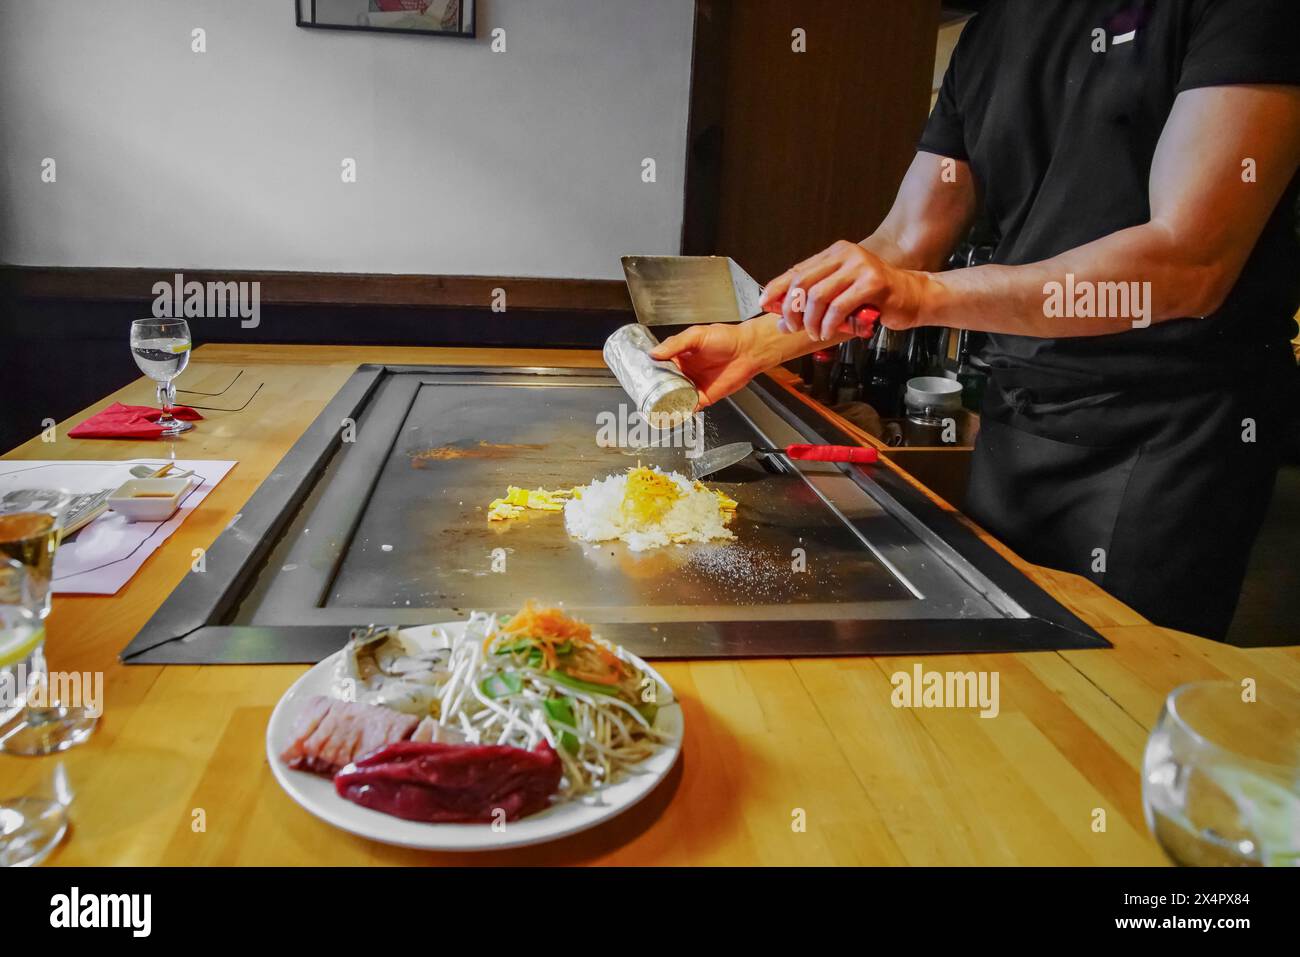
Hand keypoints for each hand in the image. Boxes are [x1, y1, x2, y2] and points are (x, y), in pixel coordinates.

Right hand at [649, 321, 779, 407]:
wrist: (748, 351)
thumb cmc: (725, 338)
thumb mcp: (696, 335)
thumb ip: (675, 344)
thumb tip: (654, 353)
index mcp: (680, 356)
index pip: (659, 366)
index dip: (648, 371)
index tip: (637, 375)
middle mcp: (685, 372)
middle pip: (664, 384)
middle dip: (653, 390)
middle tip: (642, 394)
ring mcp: (694, 386)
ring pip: (674, 397)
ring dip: (664, 403)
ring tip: (651, 407)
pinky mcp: (704, 397)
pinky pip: (689, 407)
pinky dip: (680, 411)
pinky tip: (671, 413)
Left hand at [759, 240, 931, 340]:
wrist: (914, 297)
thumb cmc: (878, 298)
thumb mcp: (841, 296)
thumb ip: (815, 301)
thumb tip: (782, 317)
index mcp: (834, 254)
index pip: (797, 270)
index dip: (777, 288)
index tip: (764, 304)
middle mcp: (845, 255)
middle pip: (803, 282)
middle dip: (792, 310)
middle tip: (792, 327)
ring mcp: (860, 266)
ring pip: (818, 296)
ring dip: (811, 321)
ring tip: (815, 333)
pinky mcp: (873, 282)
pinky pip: (839, 306)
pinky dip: (828, 324)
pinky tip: (828, 332)